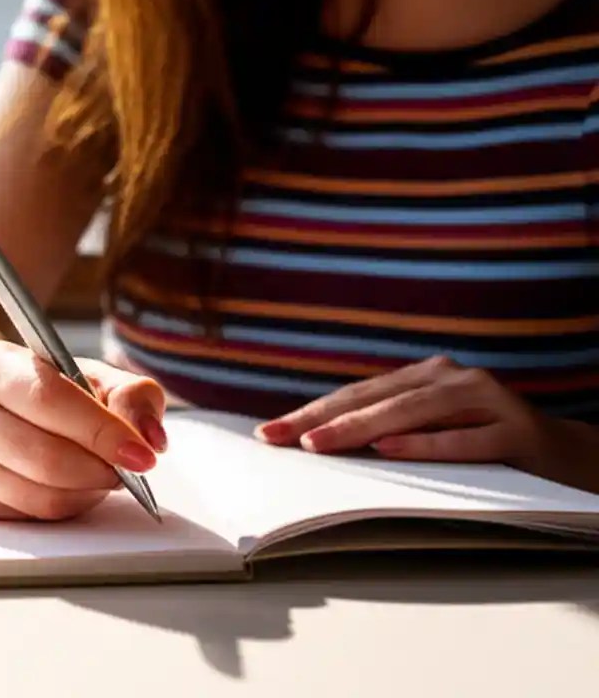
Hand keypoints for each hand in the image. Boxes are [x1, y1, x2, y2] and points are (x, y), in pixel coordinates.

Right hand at [0, 340, 166, 520]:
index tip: (142, 454)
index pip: (48, 400)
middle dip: (100, 469)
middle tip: (129, 468)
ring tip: (99, 472)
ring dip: (87, 491)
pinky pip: (33, 517)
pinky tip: (70, 485)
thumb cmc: (40, 390)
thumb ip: (130, 396)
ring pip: (43, 496)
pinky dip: (66, 506)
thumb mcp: (87, 376)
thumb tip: (151, 439)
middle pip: (46, 458)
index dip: (102, 431)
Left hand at [254, 356, 562, 466]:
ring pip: (410, 413)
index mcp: (426, 378)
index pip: (356, 395)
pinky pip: (463, 440)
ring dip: (359, 428)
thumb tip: (319, 446)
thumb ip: (388, 432)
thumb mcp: (434, 434)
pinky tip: (387, 450)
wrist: (571, 458)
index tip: (267, 433)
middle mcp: (452, 379)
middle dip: (319, 418)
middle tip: (276, 437)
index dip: (310, 412)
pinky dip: (424, 445)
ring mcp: (487, 401)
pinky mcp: (517, 432)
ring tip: (316, 444)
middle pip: (374, 398)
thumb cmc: (489, 448)